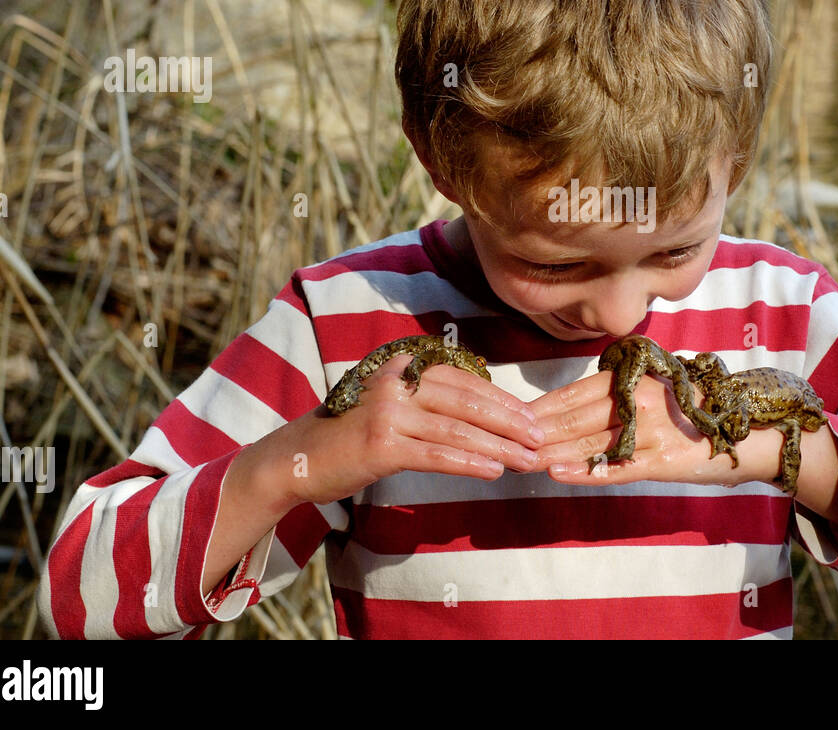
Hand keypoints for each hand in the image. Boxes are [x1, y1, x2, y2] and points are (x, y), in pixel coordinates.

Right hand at [272, 353, 544, 506]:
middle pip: (468, 402)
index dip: (502, 401)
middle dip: (510, 422)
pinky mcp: (381, 445)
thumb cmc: (352, 432)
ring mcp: (387, 411)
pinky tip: (494, 471)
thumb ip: (430, 398)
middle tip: (540, 439)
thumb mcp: (392, 402)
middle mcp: (396, 380)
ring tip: (527, 460)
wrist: (297, 458)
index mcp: (403, 366)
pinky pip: (437, 454)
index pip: (465, 381)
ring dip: (499, 446)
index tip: (532, 418)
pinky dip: (470, 462)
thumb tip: (488, 409)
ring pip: (458, 429)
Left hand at [530, 369, 780, 486]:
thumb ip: (614, 393)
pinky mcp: (663, 460)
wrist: (750, 431)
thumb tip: (564, 408)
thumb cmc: (694, 411)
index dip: (537, 409)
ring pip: (587, 441)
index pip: (571, 393)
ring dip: (548, 452)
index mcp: (631, 377)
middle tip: (501, 445)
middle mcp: (637, 397)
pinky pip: (616, 466)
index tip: (508, 420)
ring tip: (518, 461)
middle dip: (533, 433)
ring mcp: (650, 428)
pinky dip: (585, 470)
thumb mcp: (653, 390)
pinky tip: (559, 473)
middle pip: (572, 417)